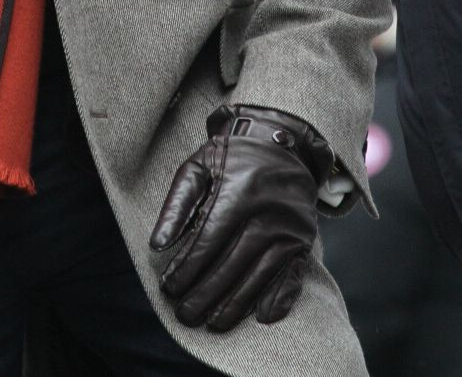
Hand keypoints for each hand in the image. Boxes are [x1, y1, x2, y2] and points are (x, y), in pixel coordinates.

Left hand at [149, 106, 332, 331]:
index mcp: (238, 192)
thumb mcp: (198, 166)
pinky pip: (294, 274)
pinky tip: (263, 316)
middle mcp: (267, 212)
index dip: (187, 269)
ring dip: (235, 304)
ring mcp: (289, 228)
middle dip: (205, 295)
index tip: (169, 289)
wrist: (281, 138)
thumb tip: (157, 245)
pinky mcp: (304, 238)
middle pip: (232, 264)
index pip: (208, 242)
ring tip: (213, 323)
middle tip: (185, 316)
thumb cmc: (231, 155)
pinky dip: (281, 298)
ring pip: (260, 275)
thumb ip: (177, 204)